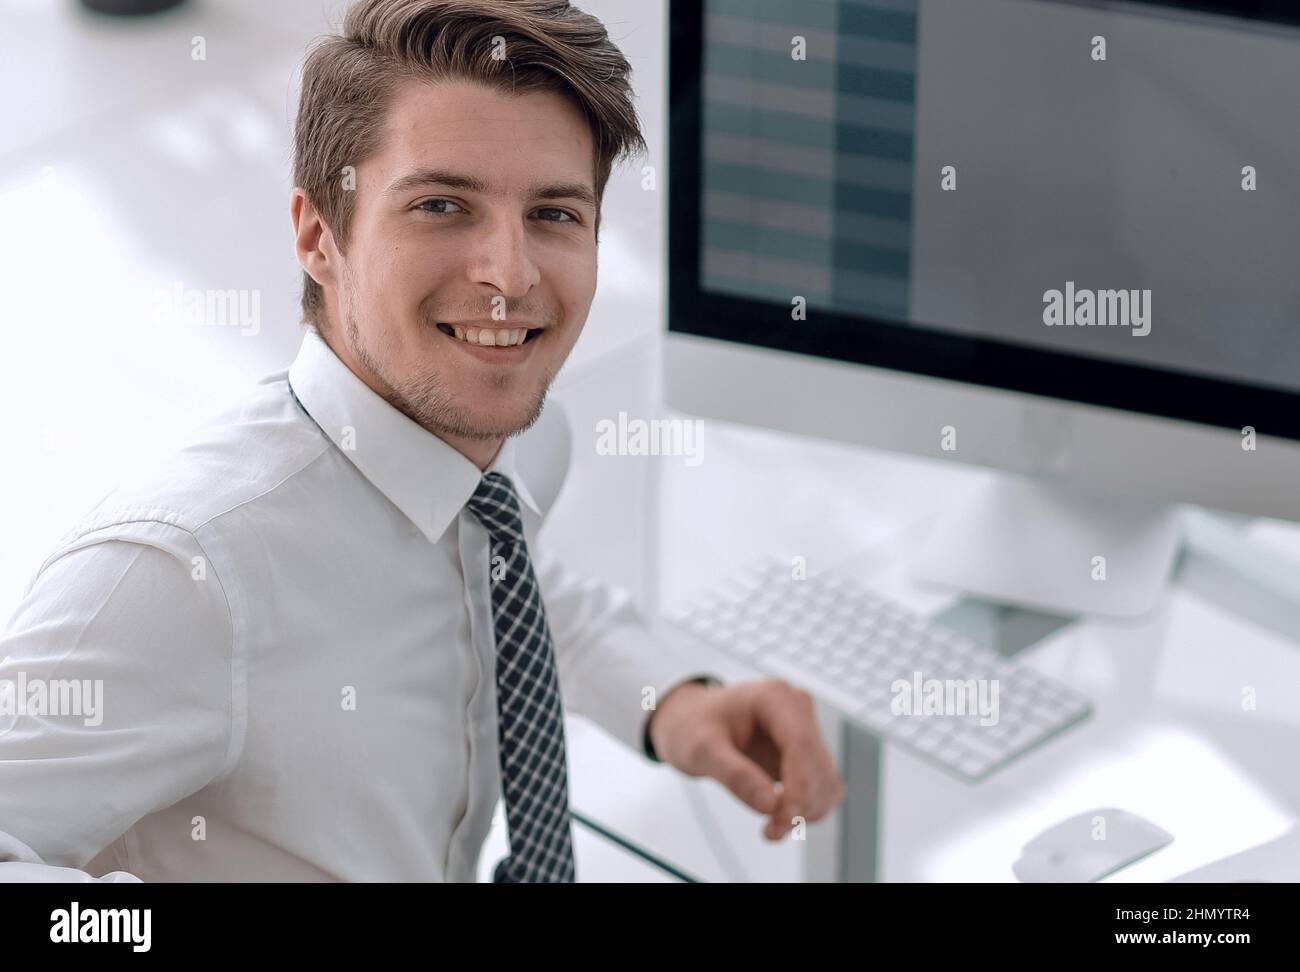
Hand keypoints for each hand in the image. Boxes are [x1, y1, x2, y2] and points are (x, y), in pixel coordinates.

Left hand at [647, 678, 844, 840]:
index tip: (783, 817)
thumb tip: (769, 805)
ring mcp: (804, 732)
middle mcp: (797, 709)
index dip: (799, 785)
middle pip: (818, 766)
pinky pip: (821, 789)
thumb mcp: (701, 749)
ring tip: (771, 826)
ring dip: (805, 811)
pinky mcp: (806, 755)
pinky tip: (779, 816)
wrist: (691, 722)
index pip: (801, 743)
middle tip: (770, 831)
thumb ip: (734, 775)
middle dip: (799, 804)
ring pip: (826, 782)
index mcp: (774, 697)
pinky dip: (806, 809)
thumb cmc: (693, 726)